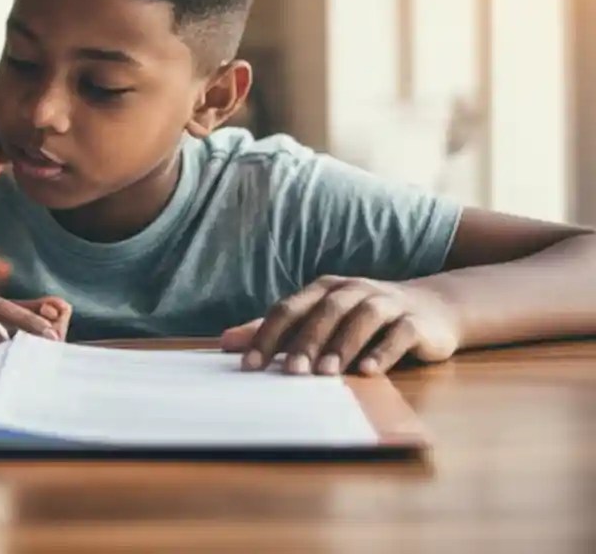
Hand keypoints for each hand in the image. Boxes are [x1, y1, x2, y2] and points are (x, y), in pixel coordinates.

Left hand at [221, 275, 461, 375]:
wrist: (435, 307)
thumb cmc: (364, 317)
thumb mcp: (319, 319)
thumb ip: (277, 330)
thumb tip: (226, 342)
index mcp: (324, 289)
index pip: (289, 308)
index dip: (267, 335)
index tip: (249, 365)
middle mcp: (354, 290)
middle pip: (325, 312)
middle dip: (305, 342)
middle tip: (289, 372)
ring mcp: (387, 302)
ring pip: (363, 319)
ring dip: (342, 345)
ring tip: (326, 373)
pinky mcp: (416, 321)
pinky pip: (399, 334)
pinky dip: (383, 351)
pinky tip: (367, 371)